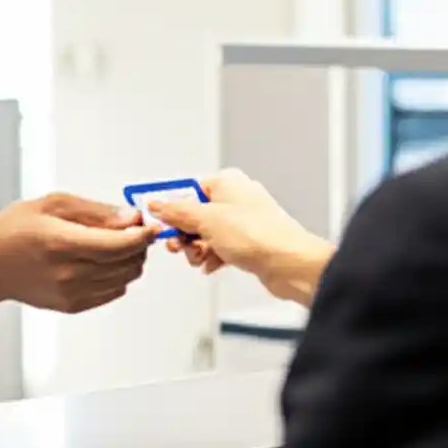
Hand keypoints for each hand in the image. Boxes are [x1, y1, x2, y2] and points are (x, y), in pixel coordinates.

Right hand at [0, 193, 159, 312]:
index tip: (150, 225)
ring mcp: (72, 293)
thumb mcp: (52, 204)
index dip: (142, 234)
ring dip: (130, 260)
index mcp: (62, 243)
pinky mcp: (73, 305)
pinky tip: (103, 261)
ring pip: (124, 278)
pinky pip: (113, 292)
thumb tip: (129, 218)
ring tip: (117, 243)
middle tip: (133, 229)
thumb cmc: (12, 231)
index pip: (119, 245)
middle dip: (139, 244)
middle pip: (127, 262)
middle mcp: (69, 273)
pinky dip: (117, 275)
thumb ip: (95, 212)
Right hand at [152, 169, 331, 304]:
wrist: (289, 263)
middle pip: (195, 214)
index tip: (158, 221)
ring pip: (206, 234)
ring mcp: (243, 221)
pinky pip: (220, 247)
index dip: (172, 208)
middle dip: (186, 234)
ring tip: (201, 257)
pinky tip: (212, 265)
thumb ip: (177, 212)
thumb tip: (158, 205)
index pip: (187, 190)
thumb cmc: (259, 235)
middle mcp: (236, 198)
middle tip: (181, 245)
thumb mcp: (206, 220)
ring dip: (198, 248)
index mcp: (226, 183)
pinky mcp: (249, 242)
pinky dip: (213, 256)